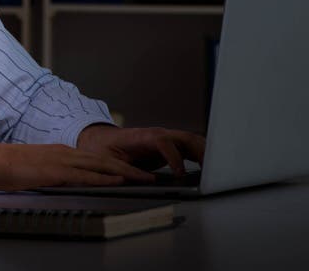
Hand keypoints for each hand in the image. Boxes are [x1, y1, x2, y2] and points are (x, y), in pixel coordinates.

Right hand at [0, 136, 154, 191]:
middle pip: (104, 158)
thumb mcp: (32, 169)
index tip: (133, 170)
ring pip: (100, 164)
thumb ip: (48, 174)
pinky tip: (118, 180)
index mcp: (58, 152)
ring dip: (125, 170)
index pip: (95, 157)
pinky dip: (105, 177)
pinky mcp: (54, 171)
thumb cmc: (2, 166)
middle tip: (149, 174)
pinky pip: (85, 175)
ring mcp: (60, 160)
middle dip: (129, 166)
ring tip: (144, 177)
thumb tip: (58, 183)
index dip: (116, 163)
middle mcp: (63, 152)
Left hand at [76, 124, 205, 175]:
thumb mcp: (107, 159)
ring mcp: (164, 139)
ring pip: (190, 141)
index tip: (180, 173)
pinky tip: (210, 168)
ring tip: (216, 171)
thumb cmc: (102, 148)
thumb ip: (124, 168)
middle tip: (211, 171)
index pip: (163, 140)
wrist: (100, 139)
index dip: (174, 156)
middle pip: (184, 137)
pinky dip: (202, 155)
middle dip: (199, 151)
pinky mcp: (168, 147)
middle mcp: (156, 135)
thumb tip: (147, 181)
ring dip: (205, 153)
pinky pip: (188, 148)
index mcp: (141, 136)